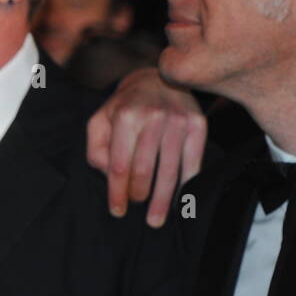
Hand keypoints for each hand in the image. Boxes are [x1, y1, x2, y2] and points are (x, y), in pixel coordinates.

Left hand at [87, 66, 206, 226]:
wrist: (160, 77)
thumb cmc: (127, 105)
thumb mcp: (101, 119)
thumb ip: (97, 149)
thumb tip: (111, 177)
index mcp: (126, 116)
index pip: (118, 166)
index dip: (117, 193)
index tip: (118, 210)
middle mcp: (153, 117)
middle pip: (144, 171)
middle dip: (138, 195)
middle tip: (137, 204)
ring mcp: (179, 120)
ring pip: (169, 171)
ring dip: (162, 200)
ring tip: (156, 218)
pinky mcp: (199, 124)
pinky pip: (193, 162)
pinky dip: (187, 185)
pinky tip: (181, 200)